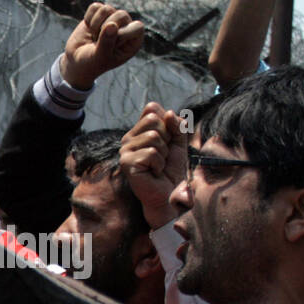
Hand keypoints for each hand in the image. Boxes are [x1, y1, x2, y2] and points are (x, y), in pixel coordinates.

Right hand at [61, 2, 145, 89]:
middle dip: (106, 27)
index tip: (112, 44)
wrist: (75, 60)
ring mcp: (112, 19)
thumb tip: (112, 24)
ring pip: (107, 9)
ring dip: (95, 24)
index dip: (123, 34)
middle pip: (122, 15)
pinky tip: (89, 29)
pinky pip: (95, 7)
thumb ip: (107, 43)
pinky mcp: (99, 14)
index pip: (138, 27)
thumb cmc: (92, 63)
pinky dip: (88, 18)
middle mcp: (125, 28)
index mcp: (133, 42)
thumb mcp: (100, 58)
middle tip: (98, 41)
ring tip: (94, 37)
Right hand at [119, 102, 186, 229]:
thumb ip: (177, 126)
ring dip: (163, 154)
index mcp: (138, 131)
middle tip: (162, 157)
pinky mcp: (126, 162)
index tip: (168, 143)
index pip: (152, 109)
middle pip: (153, 120)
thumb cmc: (172, 170)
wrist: (169, 194)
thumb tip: (169, 113)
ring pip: (154, 137)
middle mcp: (128, 138)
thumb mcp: (179, 143)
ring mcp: (125, 150)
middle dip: (166, 139)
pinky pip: (151, 152)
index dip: (168, 125)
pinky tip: (153, 173)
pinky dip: (159, 164)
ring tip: (158, 166)